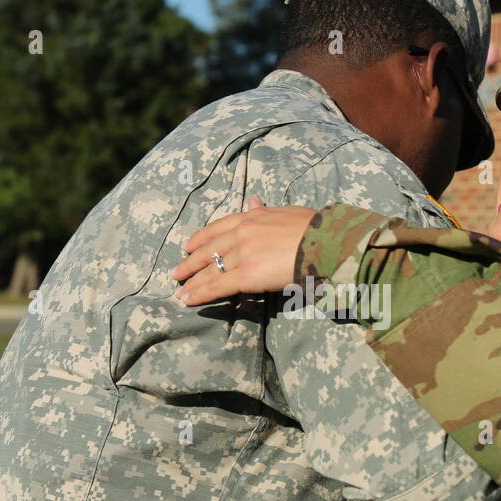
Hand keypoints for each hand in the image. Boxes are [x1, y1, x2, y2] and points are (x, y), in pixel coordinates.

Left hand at [172, 196, 317, 304]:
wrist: (325, 242)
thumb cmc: (314, 228)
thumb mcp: (286, 212)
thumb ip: (266, 211)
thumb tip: (254, 201)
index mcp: (252, 217)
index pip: (218, 227)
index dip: (200, 238)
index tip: (188, 246)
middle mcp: (242, 233)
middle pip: (208, 250)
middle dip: (190, 263)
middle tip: (176, 272)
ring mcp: (242, 254)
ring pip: (210, 270)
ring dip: (192, 282)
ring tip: (179, 291)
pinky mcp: (246, 275)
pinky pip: (217, 286)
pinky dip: (200, 294)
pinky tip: (188, 300)